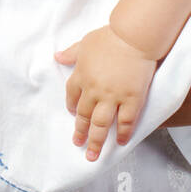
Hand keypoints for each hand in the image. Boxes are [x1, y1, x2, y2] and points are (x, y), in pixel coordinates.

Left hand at [55, 26, 157, 160]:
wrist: (133, 36)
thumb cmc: (110, 37)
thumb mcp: (85, 42)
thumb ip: (71, 53)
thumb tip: (57, 57)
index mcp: (81, 76)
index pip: (72, 97)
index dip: (72, 108)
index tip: (74, 116)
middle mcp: (94, 90)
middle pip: (84, 115)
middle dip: (80, 132)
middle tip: (78, 145)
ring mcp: (113, 96)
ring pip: (101, 125)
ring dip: (96, 141)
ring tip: (92, 155)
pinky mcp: (132, 99)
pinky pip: (126, 121)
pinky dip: (123, 133)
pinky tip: (122, 142)